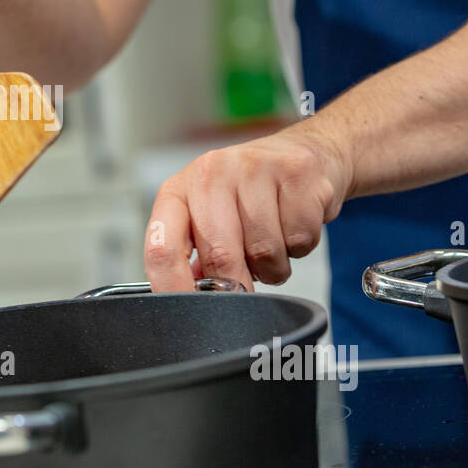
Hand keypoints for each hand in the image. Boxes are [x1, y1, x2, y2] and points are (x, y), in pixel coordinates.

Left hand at [144, 125, 352, 290]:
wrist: (305, 153)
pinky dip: (301, 247)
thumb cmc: (250, 193)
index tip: (189, 315)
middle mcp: (211, 172)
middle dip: (236, 285)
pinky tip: (293, 225)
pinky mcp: (296, 172)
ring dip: (273, 266)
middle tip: (245, 286)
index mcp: (180, 189)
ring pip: (264, 251)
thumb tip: (189, 300)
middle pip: (219, 256)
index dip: (173, 289)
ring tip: (273, 243)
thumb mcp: (210, 215)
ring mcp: (254, 167)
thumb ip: (193, 254)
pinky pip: (299, 239)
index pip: (161, 248)